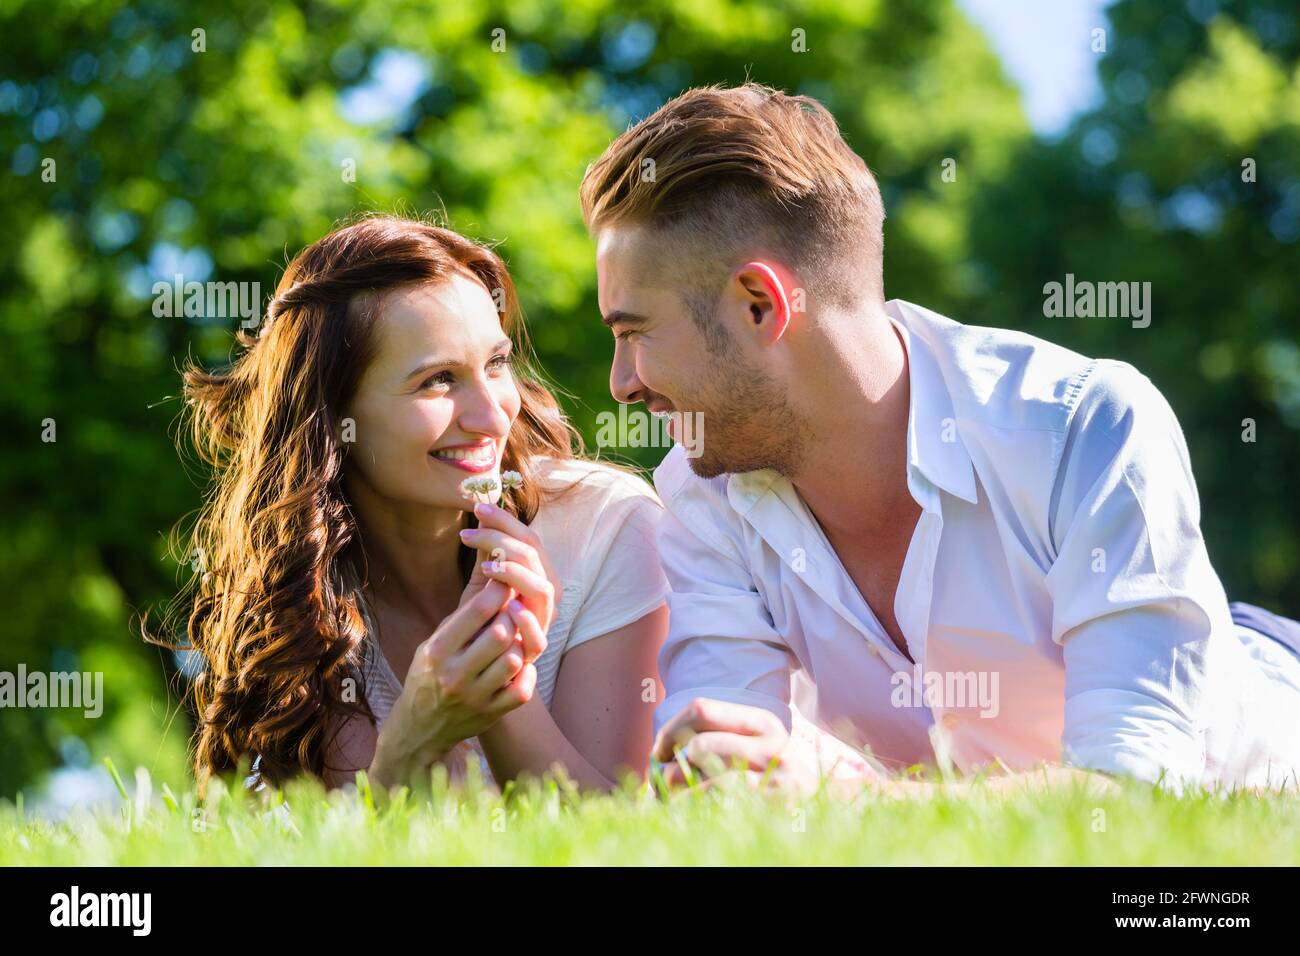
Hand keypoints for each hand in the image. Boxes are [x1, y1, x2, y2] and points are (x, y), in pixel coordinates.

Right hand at [371, 579, 535, 787]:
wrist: (419, 728)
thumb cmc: (429, 676)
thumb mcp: (432, 645)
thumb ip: (460, 621)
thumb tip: (494, 584)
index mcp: (438, 651)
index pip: (477, 611)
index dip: (499, 591)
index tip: (507, 584)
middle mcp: (455, 674)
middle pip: (500, 633)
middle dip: (513, 617)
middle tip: (516, 611)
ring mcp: (474, 697)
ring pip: (513, 660)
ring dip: (520, 645)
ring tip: (516, 638)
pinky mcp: (491, 714)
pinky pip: (522, 690)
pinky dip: (527, 674)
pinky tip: (520, 666)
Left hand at [458, 501, 556, 662]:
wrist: (474, 668)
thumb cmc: (477, 624)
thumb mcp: (481, 584)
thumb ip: (488, 555)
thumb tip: (482, 513)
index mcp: (536, 576)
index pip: (529, 540)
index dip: (505, 521)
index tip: (477, 508)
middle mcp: (545, 597)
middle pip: (534, 558)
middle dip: (503, 538)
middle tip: (469, 532)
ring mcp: (542, 624)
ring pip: (543, 589)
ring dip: (516, 573)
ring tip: (487, 566)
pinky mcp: (533, 653)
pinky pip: (538, 636)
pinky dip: (527, 620)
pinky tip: (508, 606)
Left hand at [651, 698, 823, 796]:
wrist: (819, 807)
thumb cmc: (772, 777)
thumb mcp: (754, 747)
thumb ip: (716, 738)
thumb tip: (659, 752)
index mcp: (761, 722)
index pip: (701, 709)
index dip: (671, 729)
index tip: (659, 751)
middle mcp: (770, 743)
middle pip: (700, 743)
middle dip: (670, 765)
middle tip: (661, 782)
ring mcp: (773, 776)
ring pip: (707, 775)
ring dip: (679, 790)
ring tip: (672, 800)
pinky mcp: (770, 805)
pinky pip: (719, 801)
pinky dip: (695, 807)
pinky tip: (692, 811)